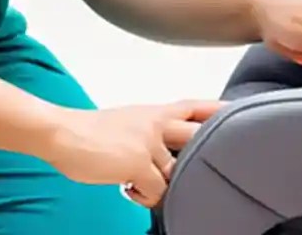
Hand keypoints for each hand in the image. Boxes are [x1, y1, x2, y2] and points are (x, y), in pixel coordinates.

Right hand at [43, 100, 224, 207]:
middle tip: (215, 160)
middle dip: (209, 148)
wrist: (63, 133)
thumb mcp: (127, 122)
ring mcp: (149, 144)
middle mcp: (156, 124)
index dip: (217, 109)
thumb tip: (163, 157)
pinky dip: (144, 196)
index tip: (238, 111)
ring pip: (176, 171)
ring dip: (162, 182)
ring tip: (138, 182)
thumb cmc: (88, 131)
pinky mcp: (139, 164)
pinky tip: (126, 189)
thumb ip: (149, 133)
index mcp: (154, 112)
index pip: (193, 106)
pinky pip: (157, 191)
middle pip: (197, 134)